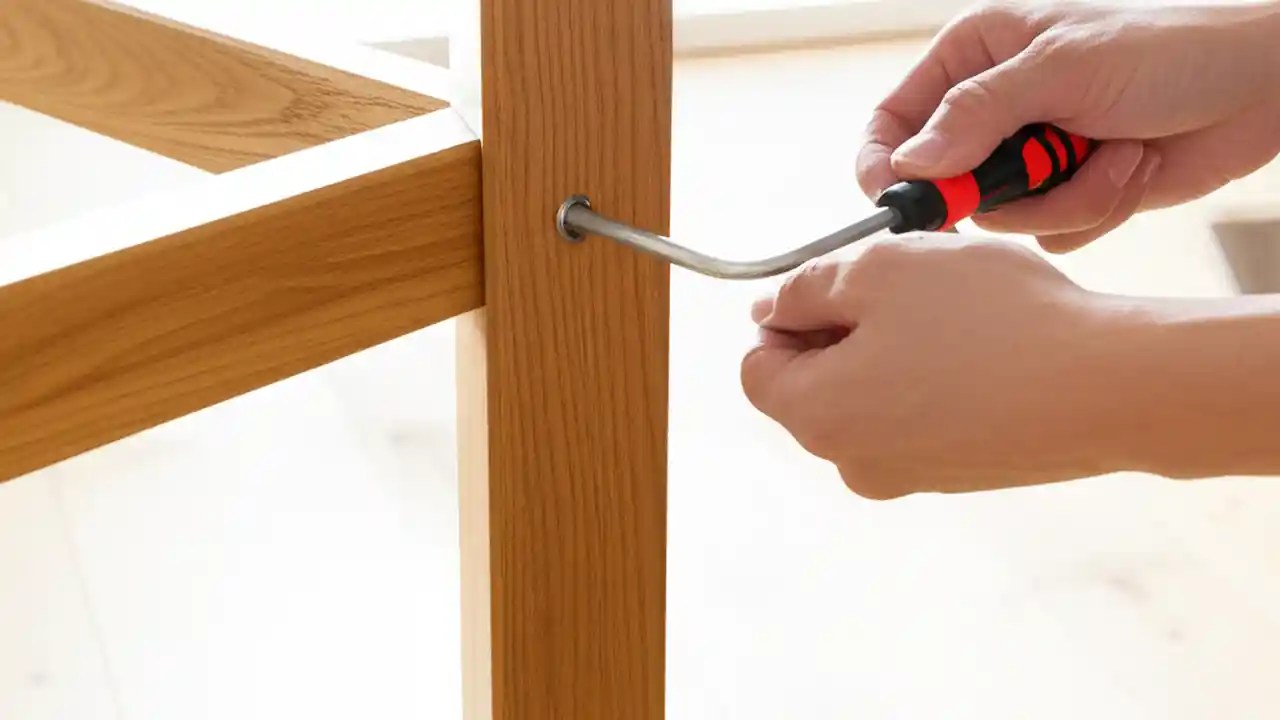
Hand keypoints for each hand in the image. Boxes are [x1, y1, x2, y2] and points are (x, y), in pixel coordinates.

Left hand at [740, 234, 1147, 498]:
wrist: (1108, 386)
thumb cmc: (991, 321)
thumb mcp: (879, 270)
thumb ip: (806, 287)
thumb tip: (771, 309)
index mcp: (816, 417)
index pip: (759, 366)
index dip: (787, 315)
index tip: (837, 283)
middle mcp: (852, 462)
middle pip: (812, 385)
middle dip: (843, 328)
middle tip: (902, 286)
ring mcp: (908, 476)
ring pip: (870, 397)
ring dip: (891, 348)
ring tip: (948, 310)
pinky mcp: (960, 474)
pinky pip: (920, 416)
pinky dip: (933, 379)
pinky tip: (981, 345)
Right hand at [857, 1, 1279, 251]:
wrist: (1260, 87)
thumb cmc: (1168, 49)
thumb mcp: (1062, 68)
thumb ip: (978, 115)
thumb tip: (911, 165)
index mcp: (974, 57)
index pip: (895, 120)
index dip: (886, 165)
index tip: (902, 202)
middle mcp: (994, 109)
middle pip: (946, 182)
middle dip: (1004, 187)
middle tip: (1043, 169)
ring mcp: (1033, 155)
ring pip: (1003, 216)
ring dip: (1068, 195)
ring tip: (1117, 152)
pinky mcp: (1070, 194)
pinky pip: (1049, 234)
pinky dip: (1096, 210)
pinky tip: (1133, 166)